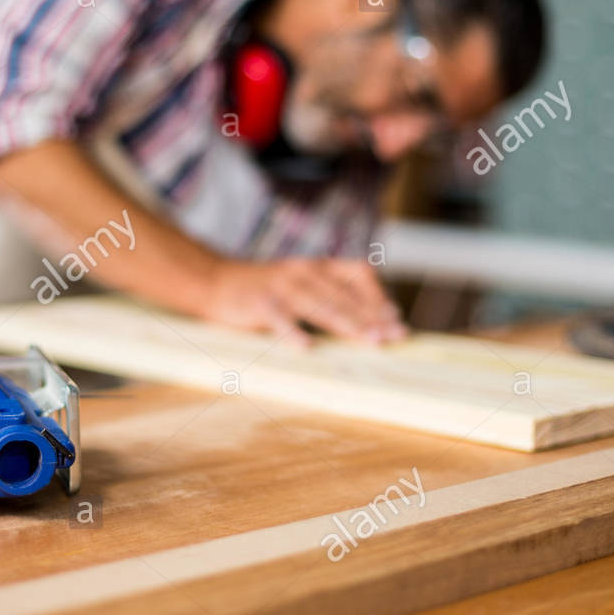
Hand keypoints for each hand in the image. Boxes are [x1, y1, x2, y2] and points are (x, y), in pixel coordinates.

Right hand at [201, 257, 406, 346]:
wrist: (218, 282)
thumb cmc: (270, 290)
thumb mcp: (303, 283)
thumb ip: (333, 296)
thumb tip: (375, 322)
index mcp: (318, 266)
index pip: (357, 274)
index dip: (378, 296)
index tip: (395, 318)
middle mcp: (303, 271)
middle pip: (343, 295)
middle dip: (370, 317)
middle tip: (391, 337)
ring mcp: (281, 286)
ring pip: (319, 305)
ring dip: (346, 323)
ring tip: (367, 341)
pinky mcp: (258, 302)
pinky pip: (278, 318)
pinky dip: (292, 332)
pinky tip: (306, 348)